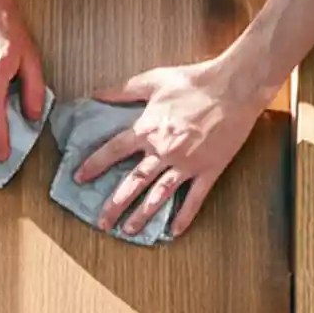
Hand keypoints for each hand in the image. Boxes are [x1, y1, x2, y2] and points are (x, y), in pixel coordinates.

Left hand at [75, 57, 270, 236]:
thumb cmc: (194, 81)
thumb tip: (96, 94)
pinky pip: (194, 198)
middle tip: (102, 223)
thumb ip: (123, 90)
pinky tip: (173, 232)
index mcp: (148, 129)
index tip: (79, 179)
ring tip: (129, 231)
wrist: (234, 87)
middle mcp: (163, 151)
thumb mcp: (153, 80)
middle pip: (133, 182)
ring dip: (142, 215)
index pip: (114, 151)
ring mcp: (186, 164)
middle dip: (115, 204)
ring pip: (159, 195)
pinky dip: (184, 216)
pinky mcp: (208, 170)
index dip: (94, 165)